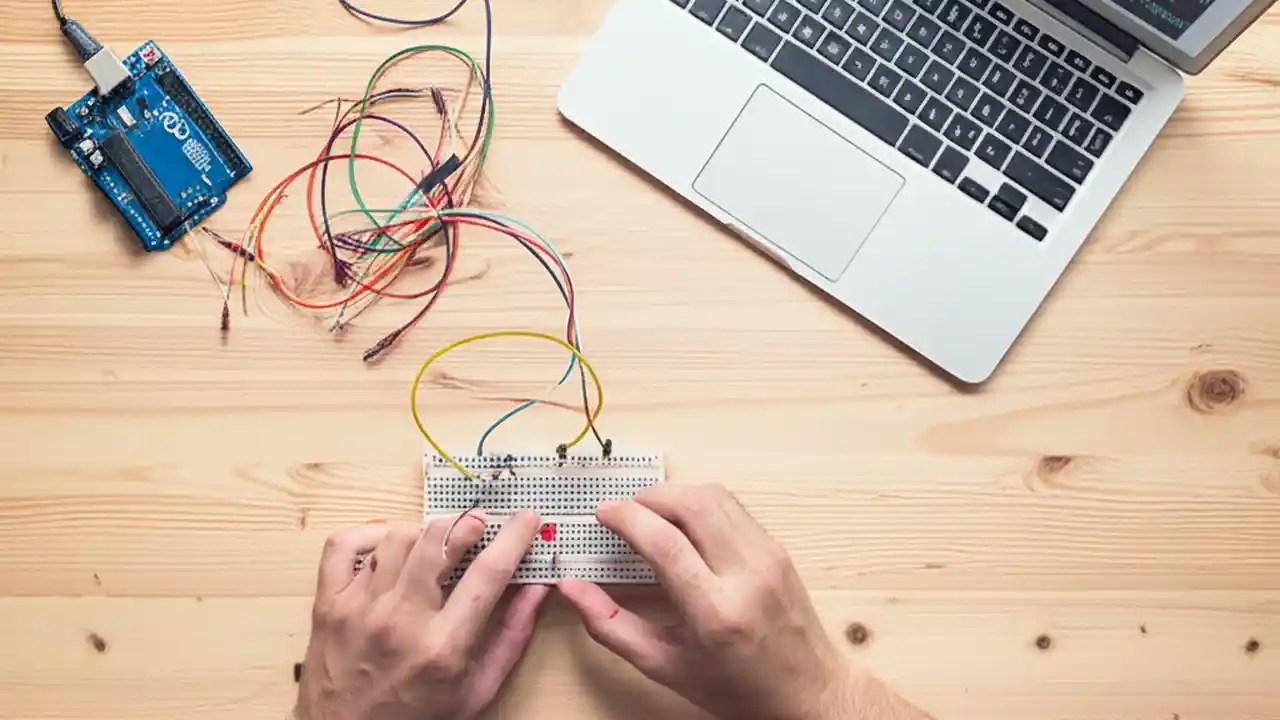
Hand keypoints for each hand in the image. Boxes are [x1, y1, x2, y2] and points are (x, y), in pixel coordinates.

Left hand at [294, 511, 548, 719]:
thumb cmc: (415, 717)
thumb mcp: (476, 690)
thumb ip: (511, 637)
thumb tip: (538, 589)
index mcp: (442, 648)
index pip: (488, 573)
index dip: (514, 538)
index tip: (526, 519)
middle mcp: (399, 622)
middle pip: (440, 542)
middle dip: (469, 524)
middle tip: (480, 524)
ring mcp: (359, 609)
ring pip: (398, 537)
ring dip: (426, 530)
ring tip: (438, 541)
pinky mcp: (329, 603)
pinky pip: (345, 544)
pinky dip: (370, 533)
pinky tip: (389, 543)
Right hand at [559, 485, 928, 719]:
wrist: (808, 692)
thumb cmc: (737, 687)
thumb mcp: (665, 666)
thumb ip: (612, 625)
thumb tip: (571, 588)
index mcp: (715, 612)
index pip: (664, 542)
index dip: (626, 518)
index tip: (603, 514)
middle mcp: (746, 575)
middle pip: (691, 503)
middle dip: (648, 497)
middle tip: (623, 512)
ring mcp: (768, 556)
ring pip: (714, 495)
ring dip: (674, 494)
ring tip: (649, 514)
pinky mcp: (777, 548)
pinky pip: (733, 506)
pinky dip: (700, 503)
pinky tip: (682, 522)